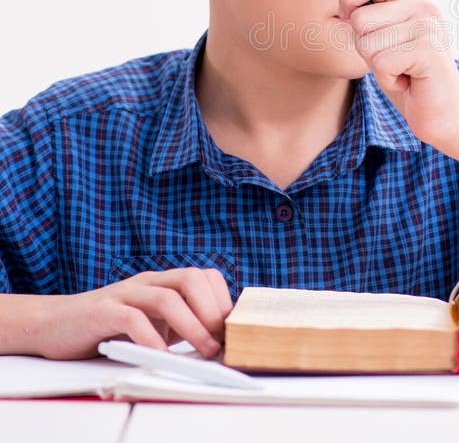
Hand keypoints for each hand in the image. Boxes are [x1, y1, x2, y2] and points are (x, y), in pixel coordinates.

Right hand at [24, 268, 232, 359]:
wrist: (54, 324)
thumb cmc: (107, 327)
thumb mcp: (151, 324)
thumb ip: (177, 326)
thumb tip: (215, 344)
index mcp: (163, 282)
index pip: (204, 277)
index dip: (222, 301)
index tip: (231, 329)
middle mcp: (147, 282)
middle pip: (191, 279)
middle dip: (211, 310)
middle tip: (219, 341)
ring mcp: (124, 293)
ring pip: (166, 297)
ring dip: (191, 325)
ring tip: (202, 350)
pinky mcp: (102, 310)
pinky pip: (132, 318)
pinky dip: (151, 337)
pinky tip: (160, 355)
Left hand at [338, 0, 458, 147]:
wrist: (443, 114)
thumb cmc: (408, 76)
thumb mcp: (384, 35)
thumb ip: (373, 5)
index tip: (360, 26)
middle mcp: (424, 5)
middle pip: (360, 18)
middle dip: (365, 47)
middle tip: (393, 59)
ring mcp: (428, 27)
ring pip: (366, 43)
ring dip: (377, 67)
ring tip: (402, 70)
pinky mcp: (429, 51)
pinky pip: (380, 63)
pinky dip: (388, 80)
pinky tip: (408, 82)